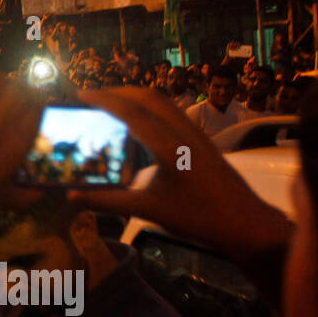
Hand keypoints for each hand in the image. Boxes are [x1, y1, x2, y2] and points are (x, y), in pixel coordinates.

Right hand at [70, 87, 290, 265]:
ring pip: (162, 101)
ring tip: (111, 103)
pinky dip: (150, 107)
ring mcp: (196, 133)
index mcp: (169, 147)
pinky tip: (140, 123)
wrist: (246, 225)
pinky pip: (172, 112)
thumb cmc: (198, 219)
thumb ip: (108, 201)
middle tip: (92, 96)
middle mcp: (183, 132)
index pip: (131, 113)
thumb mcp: (149, 210)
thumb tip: (71, 197)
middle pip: (147, 97)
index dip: (103, 100)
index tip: (81, 94)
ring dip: (135, 97)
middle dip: (118, 91)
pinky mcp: (202, 140)